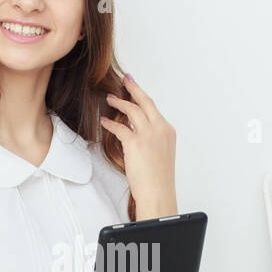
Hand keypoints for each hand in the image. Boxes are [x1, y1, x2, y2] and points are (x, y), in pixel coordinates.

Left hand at [100, 75, 175, 209]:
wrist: (158, 192)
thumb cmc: (159, 179)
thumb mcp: (161, 154)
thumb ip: (152, 139)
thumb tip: (137, 132)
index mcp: (168, 131)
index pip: (153, 108)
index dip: (142, 97)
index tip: (135, 88)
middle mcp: (160, 129)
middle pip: (145, 101)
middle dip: (133, 88)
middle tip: (125, 79)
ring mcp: (148, 135)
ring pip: (132, 110)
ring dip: (119, 103)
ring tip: (110, 99)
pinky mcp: (135, 143)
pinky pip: (119, 127)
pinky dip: (110, 123)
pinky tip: (104, 121)